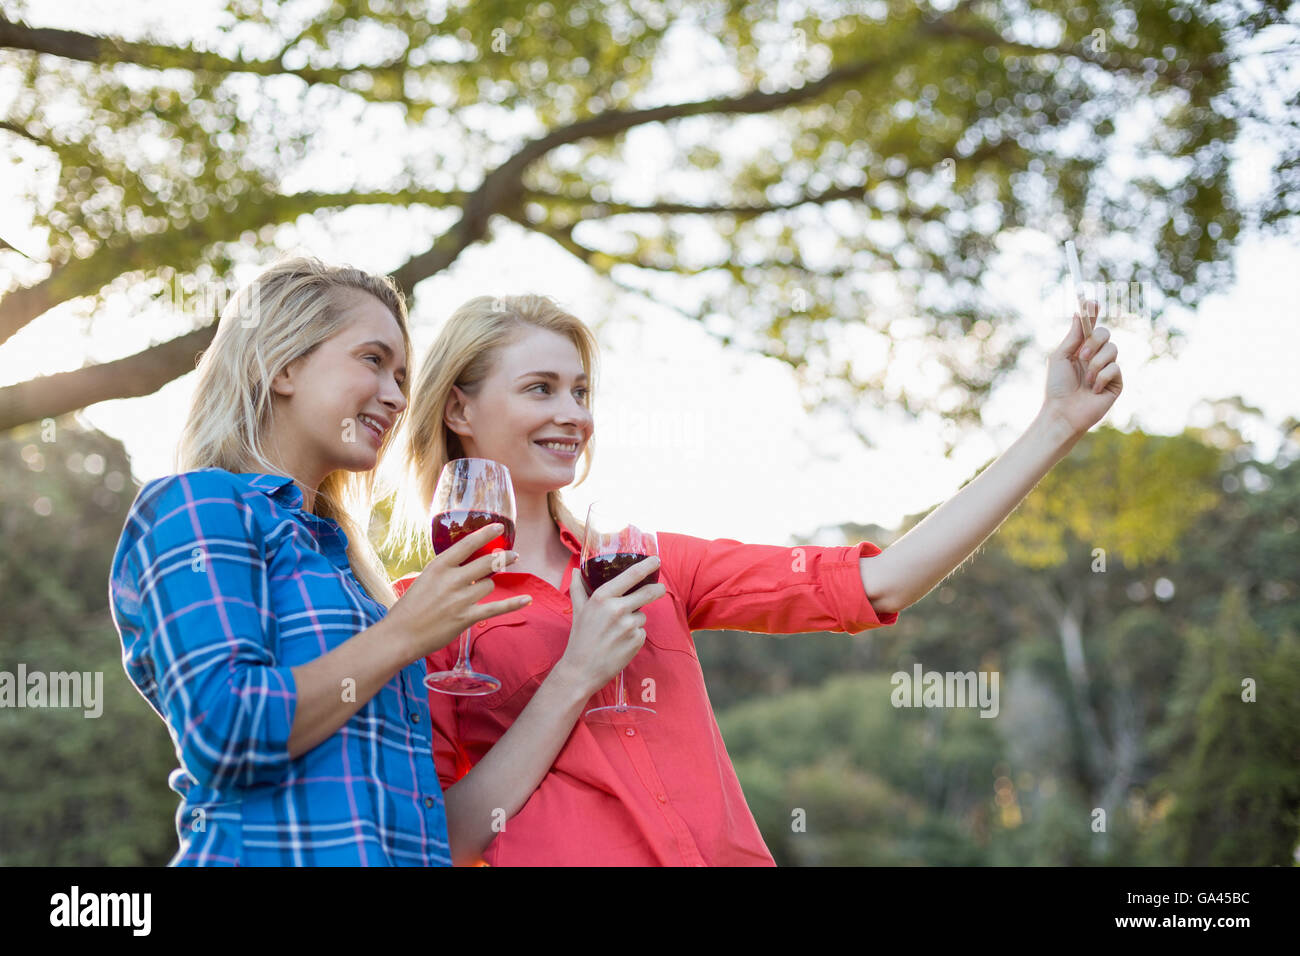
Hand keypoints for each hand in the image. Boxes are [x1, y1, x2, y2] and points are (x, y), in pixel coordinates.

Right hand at [385, 523, 531, 659]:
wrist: (400, 635)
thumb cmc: (410, 607)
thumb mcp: (425, 579)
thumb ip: (446, 571)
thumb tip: (469, 567)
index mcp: (438, 566)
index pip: (467, 544)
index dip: (486, 534)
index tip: (499, 528)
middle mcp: (451, 579)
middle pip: (487, 562)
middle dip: (503, 557)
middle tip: (512, 555)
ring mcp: (460, 599)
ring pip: (489, 585)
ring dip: (488, 586)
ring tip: (477, 592)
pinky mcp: (466, 618)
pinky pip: (497, 608)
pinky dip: (514, 604)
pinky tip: (527, 599)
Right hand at [556, 556, 666, 699]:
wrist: (581, 670)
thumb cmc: (579, 638)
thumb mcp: (578, 610)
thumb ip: (578, 588)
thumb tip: (574, 570)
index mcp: (602, 597)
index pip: (631, 575)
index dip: (647, 566)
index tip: (656, 560)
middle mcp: (617, 609)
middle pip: (648, 592)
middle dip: (657, 589)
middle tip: (660, 589)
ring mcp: (629, 625)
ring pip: (643, 615)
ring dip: (636, 620)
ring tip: (617, 632)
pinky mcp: (637, 640)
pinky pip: (642, 632)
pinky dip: (635, 635)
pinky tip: (621, 643)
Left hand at [1041, 299, 1122, 437]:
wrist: (1062, 412)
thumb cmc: (1056, 386)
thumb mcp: (1061, 356)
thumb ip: (1073, 335)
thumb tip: (1079, 311)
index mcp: (1081, 349)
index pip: (1091, 327)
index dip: (1092, 313)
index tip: (1091, 301)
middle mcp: (1096, 356)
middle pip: (1106, 333)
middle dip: (1094, 342)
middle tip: (1081, 355)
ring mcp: (1108, 369)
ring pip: (1112, 349)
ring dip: (1095, 364)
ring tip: (1085, 380)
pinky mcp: (1116, 383)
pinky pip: (1115, 368)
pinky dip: (1101, 377)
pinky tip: (1092, 390)